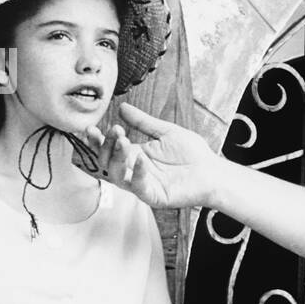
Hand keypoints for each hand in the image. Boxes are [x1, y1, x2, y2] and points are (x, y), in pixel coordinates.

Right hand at [84, 102, 216, 208]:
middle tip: (113, 131)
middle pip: (106, 163)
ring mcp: (142, 185)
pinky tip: (140, 159)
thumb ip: (143, 122)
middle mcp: (135, 171)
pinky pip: (138, 187)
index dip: (97, 140)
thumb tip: (122, 107)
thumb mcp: (165, 132)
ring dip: (115, 158)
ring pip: (116, 175)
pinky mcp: (153, 196)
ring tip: (122, 140)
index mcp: (136, 156)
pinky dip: (136, 173)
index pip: (108, 149)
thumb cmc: (193, 155)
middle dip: (104, 146)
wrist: (213, 171)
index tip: (91, 128)